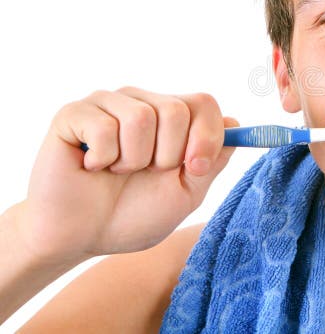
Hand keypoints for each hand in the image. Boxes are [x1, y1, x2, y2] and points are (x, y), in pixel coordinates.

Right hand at [16, 87, 237, 264]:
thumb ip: (212, 161)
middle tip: (145, 173)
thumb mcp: (185, 193)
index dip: (207, 136)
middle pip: (177, 109)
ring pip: (142, 117)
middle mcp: (143, 103)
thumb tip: (235, 124)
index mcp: (172, 119)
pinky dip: (103, 159)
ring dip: (133, 160)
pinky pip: (104, 127)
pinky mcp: (75, 113)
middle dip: (168, 155)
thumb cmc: (131, 215)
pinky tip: (92, 167)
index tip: (194, 168)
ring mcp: (108, 104)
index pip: (204, 103)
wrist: (80, 237)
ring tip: (116, 171)